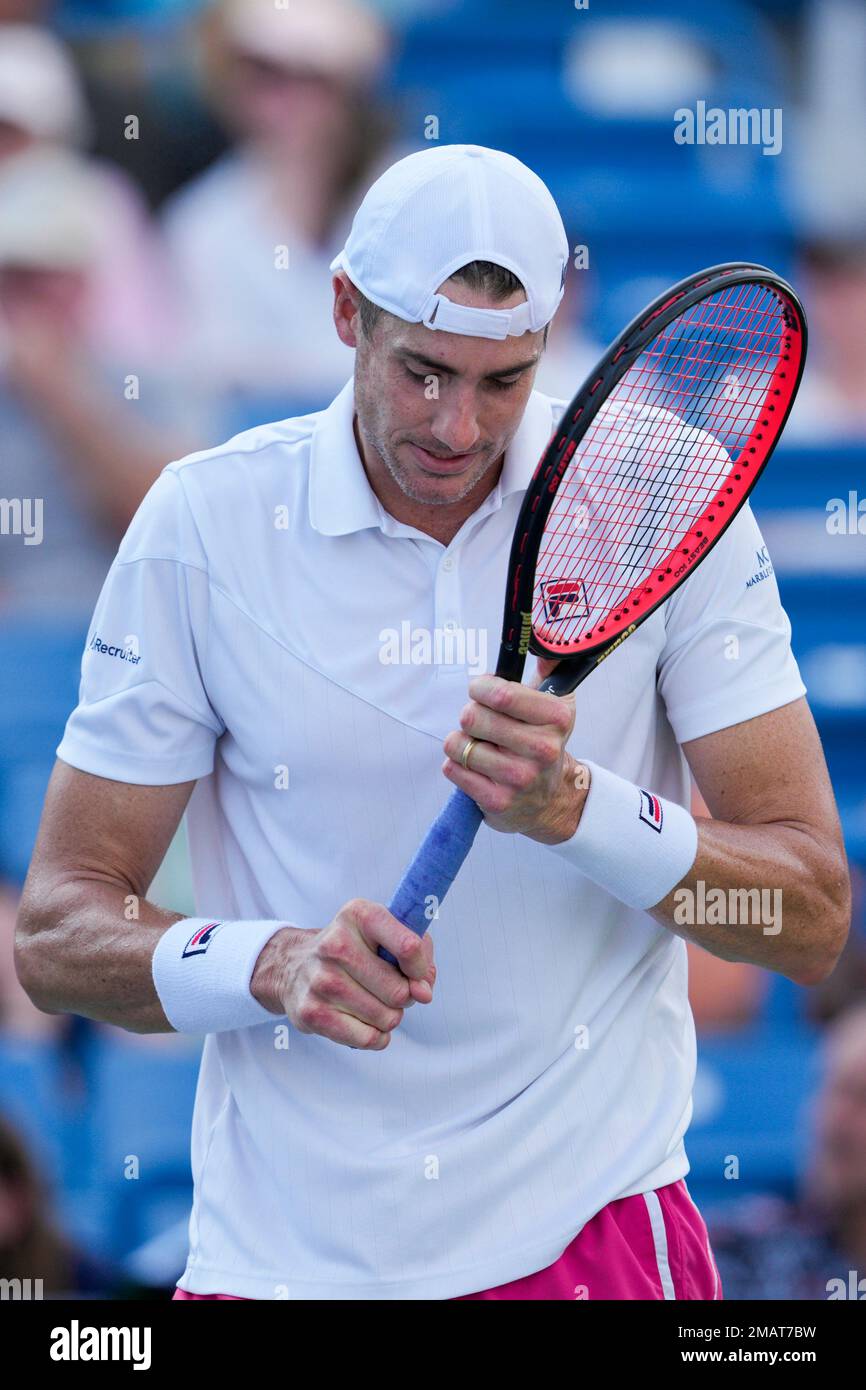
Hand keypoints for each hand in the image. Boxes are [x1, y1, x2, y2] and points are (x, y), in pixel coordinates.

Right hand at [249, 899, 435, 1049]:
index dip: (421, 968)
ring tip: (373, 1002)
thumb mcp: (386, 934)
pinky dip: (376, 1036)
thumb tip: (424, 992)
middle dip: (404, 996)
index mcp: (359, 915)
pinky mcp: (312, 1013)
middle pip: (399, 991)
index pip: (409, 947)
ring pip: (387, 1018)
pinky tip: (365, 1022)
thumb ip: (419, 955)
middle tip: (389, 988)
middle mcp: (336, 945)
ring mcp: (321, 981)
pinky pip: (368, 1038)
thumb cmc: (354, 951)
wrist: (295, 966)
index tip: (416, 974)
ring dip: (389, 1016)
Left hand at [442, 670, 588, 844]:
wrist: (548, 799)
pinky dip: (456, 764)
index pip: (501, 694)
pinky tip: (475, 767)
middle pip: (473, 716)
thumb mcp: (555, 705)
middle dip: (470, 715)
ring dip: (461, 742)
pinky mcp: (497, 801)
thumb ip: (548, 667)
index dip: (480, 687)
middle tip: (481, 723)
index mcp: (556, 718)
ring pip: (458, 743)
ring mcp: (519, 778)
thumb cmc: (542, 742)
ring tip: (479, 747)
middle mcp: (542, 749)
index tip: (480, 690)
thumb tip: (542, 632)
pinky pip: (452, 768)